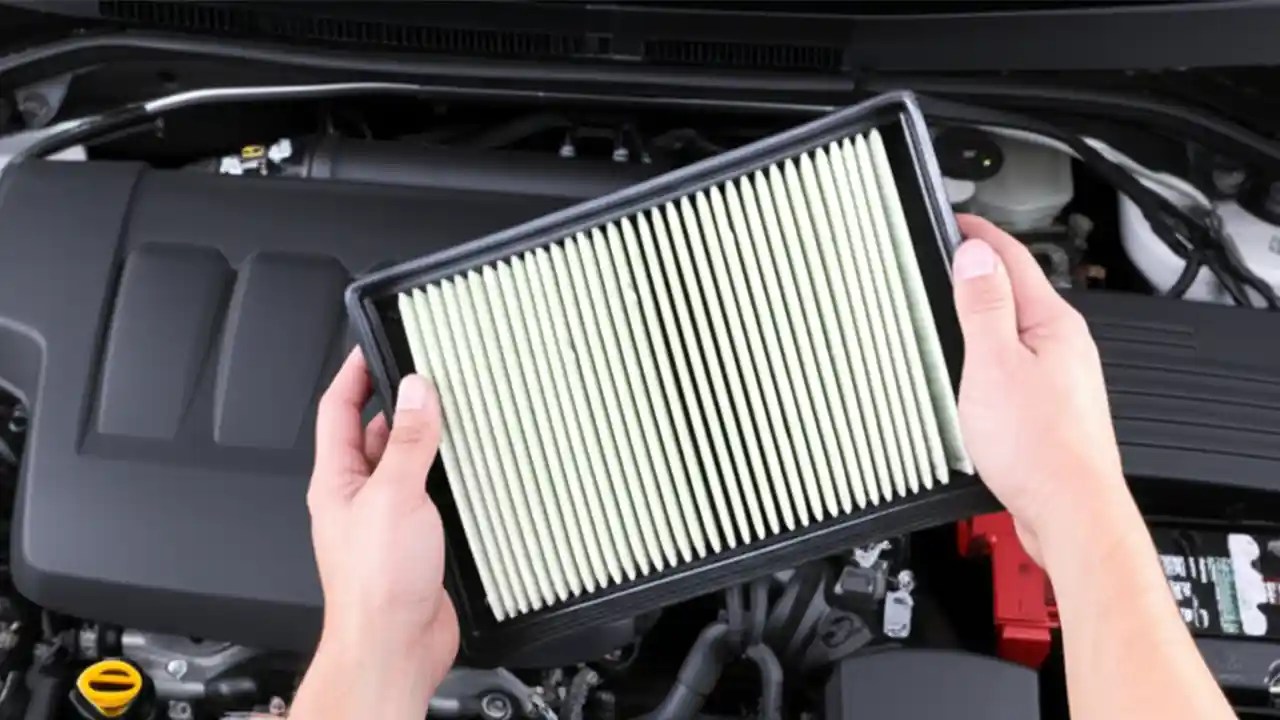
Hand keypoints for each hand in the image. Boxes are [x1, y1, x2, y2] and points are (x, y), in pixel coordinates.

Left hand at [292, 348, 458, 719]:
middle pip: (375, 433)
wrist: (394, 646)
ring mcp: (388, 518)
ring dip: (428, 440)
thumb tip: (417, 391)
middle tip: (429, 373)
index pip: (338, 410)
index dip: (355, 373)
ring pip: (407, 463)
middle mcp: (358, 496)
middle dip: (400, 401)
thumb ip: (409, 442)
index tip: (374, 343)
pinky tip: (470, 469)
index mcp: (337, 480)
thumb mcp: (394, 496)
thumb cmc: (375, 585)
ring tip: (455, 412)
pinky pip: (431, 494)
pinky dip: (449, 476)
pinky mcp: (416, 539)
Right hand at [952, 215, 1129, 563]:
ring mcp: (1058, 378)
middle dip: (977, 273)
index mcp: (1052, 325)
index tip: (953, 219)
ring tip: (947, 308)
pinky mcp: (1047, 409)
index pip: (1014, 259)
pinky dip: (986, 356)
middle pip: (1014, 293)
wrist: (1069, 511)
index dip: (979, 235)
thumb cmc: (1038, 447)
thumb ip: (983, 307)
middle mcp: (1062, 346)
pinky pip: (1012, 366)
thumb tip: (974, 254)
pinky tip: (968, 371)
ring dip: (980, 316)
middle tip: (939, 260)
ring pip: (1012, 332)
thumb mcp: (994, 364)